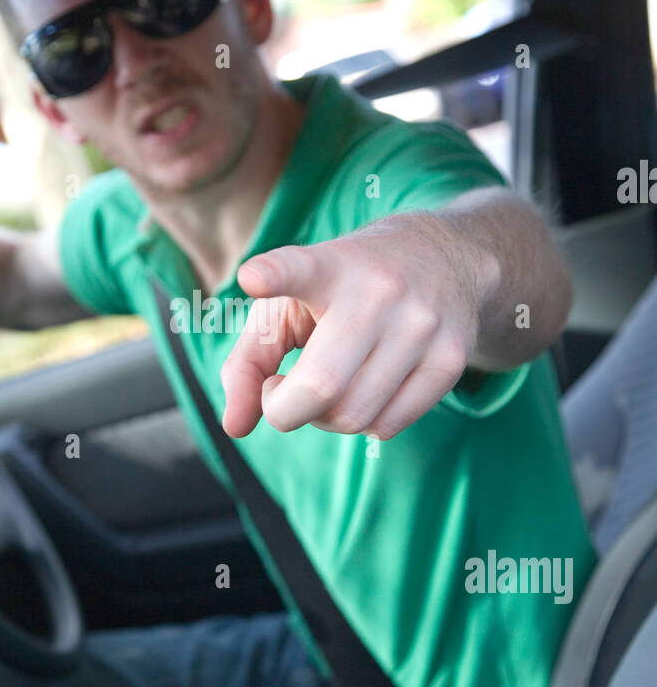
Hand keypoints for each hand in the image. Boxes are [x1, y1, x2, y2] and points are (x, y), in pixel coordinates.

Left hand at [220, 214, 497, 440]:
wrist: (445, 258)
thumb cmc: (342, 290)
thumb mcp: (287, 306)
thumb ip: (249, 364)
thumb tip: (234, 427)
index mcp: (329, 268)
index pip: (300, 269)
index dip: (275, 276)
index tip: (252, 278)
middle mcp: (379, 292)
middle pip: (321, 386)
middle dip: (285, 410)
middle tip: (280, 392)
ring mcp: (422, 326)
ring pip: (354, 416)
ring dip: (324, 418)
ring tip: (326, 386)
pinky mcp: (451, 359)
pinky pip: (388, 426)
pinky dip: (363, 423)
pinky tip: (363, 389)